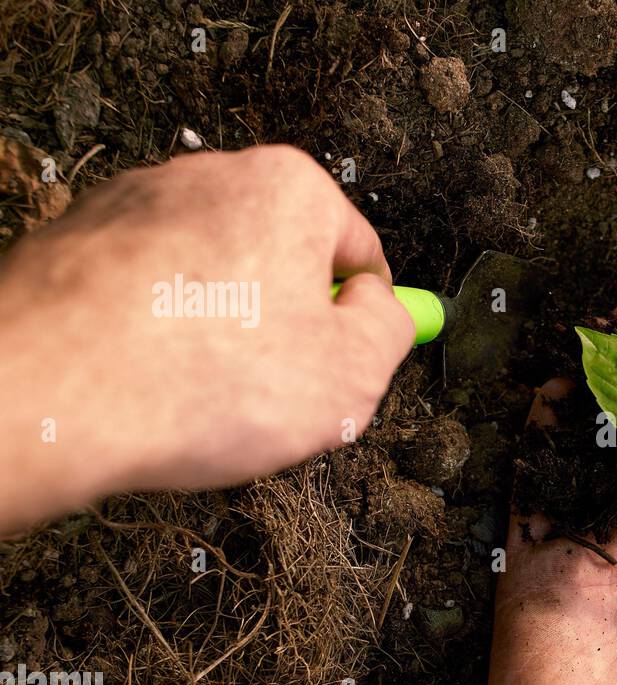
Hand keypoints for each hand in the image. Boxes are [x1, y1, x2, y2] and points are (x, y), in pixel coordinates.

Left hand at [0, 145, 411, 534]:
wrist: (48, 397)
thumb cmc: (194, 381)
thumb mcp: (354, 375)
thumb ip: (391, 331)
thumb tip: (383, 312)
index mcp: (288, 190)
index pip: (360, 250)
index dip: (366, 316)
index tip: (359, 353)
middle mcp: (208, 179)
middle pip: (282, 260)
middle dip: (290, 325)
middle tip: (284, 389)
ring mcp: (136, 206)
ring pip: (213, 279)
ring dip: (223, 332)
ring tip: (210, 395)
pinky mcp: (78, 243)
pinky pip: (150, 294)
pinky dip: (161, 336)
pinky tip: (156, 386)